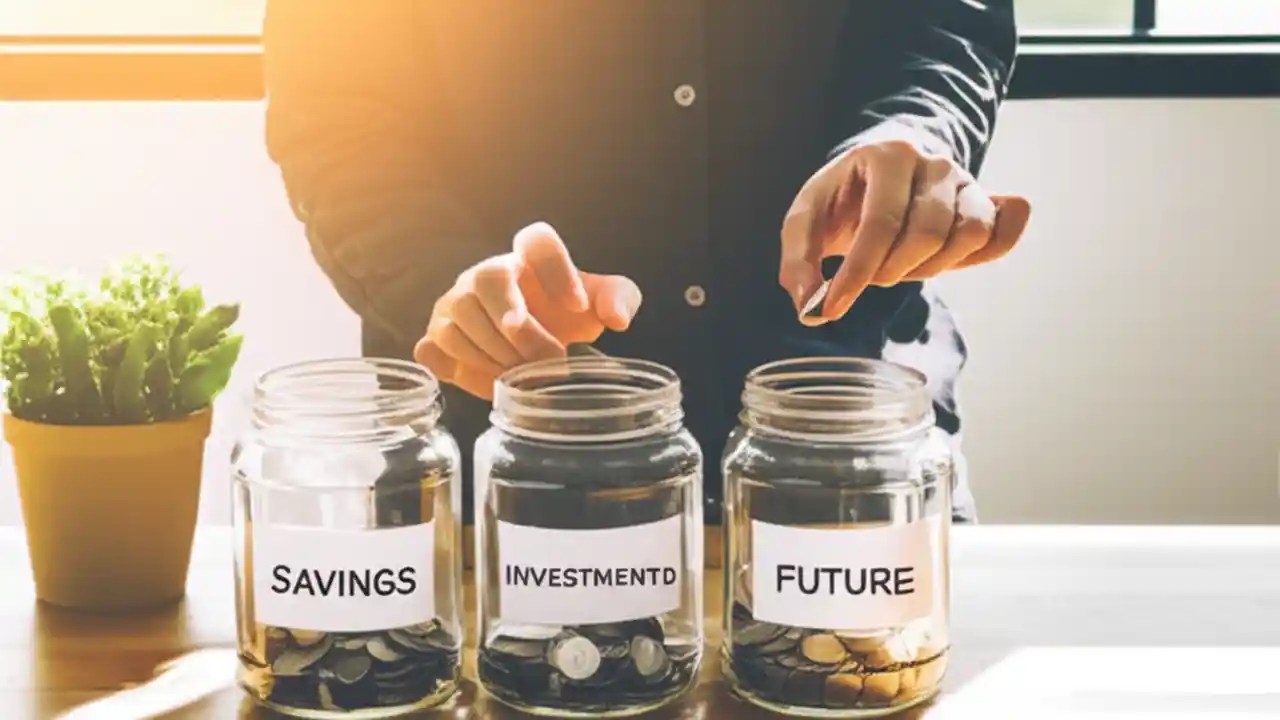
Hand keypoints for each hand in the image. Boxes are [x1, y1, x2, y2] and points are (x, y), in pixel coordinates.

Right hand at [413, 222, 641, 398]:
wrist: (530, 347)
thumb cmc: (565, 317)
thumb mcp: (600, 305)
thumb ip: (620, 298)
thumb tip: (617, 319)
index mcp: (527, 257)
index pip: (536, 240)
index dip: (557, 269)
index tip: (577, 305)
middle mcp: (483, 274)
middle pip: (488, 281)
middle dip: (520, 326)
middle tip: (550, 357)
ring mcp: (453, 306)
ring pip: (459, 323)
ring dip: (495, 355)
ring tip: (526, 376)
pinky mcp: (435, 339)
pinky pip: (432, 350)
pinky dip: (458, 368)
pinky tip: (488, 380)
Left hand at [779, 139, 1030, 324]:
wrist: (875, 176)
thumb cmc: (841, 200)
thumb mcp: (805, 221)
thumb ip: (798, 262)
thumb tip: (810, 307)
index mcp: (886, 156)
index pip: (881, 223)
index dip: (857, 272)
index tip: (833, 307)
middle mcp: (934, 163)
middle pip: (928, 233)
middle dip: (893, 270)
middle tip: (872, 275)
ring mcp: (965, 182)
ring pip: (970, 234)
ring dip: (934, 267)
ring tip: (904, 266)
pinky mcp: (985, 203)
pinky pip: (1004, 230)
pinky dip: (992, 250)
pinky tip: (954, 260)